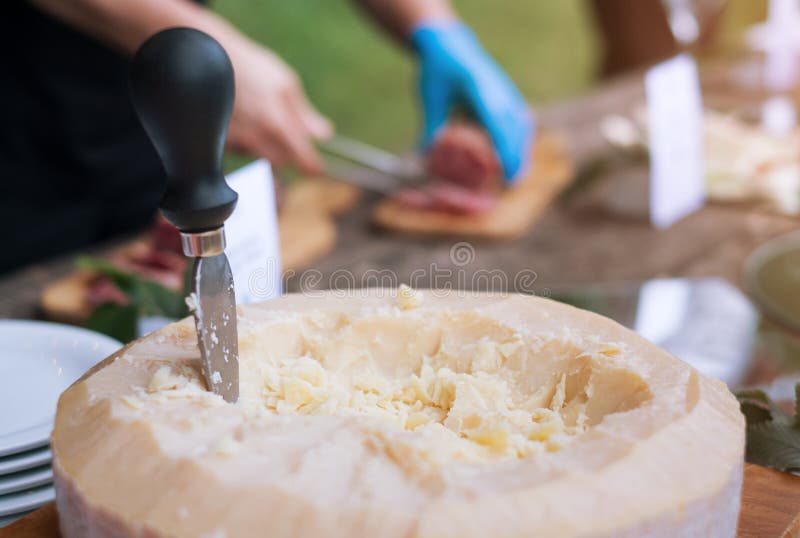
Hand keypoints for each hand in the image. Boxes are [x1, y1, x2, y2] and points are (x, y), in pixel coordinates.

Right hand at [224, 41, 331, 171]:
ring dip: (268, 148)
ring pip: (260, 157)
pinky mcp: (220, 141)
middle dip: (289, 155)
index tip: (317, 169)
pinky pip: (241, 150)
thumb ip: (304, 115)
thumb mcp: (285, 83)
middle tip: (291, 139)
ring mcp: (236, 141)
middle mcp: (256, 137)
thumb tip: (325, 135)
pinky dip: (247, 142)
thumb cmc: (251, 67)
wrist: (209, 59)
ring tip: (263, 120)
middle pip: (281, 162)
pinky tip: (245, 121)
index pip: (301, 157)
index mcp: (277, 123)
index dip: (312, 166)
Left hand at [411, 22, 533, 180]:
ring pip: (522, 129)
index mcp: (479, 87)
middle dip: (516, 159)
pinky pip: (520, 123)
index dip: (505, 151)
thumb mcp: (430, 98)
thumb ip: (431, 128)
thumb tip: (424, 159)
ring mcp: (508, 93)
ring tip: (513, 180)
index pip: (497, 124)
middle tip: (509, 187)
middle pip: (515, 130)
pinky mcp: (510, 97)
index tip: (507, 175)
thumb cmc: (438, 70)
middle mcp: (500, 90)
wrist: (451, 44)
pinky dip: (519, 142)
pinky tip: (514, 161)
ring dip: (520, 153)